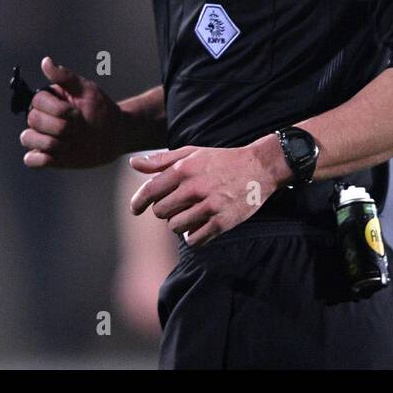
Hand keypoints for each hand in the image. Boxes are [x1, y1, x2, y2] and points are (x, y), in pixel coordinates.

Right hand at [19, 56, 128, 168]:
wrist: (115, 135)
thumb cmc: (101, 109)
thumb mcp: (87, 90)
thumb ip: (65, 77)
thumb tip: (45, 61)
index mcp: (49, 100)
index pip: (38, 101)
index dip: (57, 110)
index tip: (78, 113)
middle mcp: (43, 118)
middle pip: (33, 120)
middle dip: (58, 126)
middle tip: (78, 129)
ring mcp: (44, 138)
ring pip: (27, 138)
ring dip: (48, 142)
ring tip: (68, 144)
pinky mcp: (49, 157)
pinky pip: (30, 160)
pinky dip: (38, 158)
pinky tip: (53, 157)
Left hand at [128, 138, 284, 246]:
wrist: (259, 168)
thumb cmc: (221, 160)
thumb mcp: (191, 154)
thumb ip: (161, 160)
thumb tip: (133, 163)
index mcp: (185, 169)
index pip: (150, 191)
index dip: (138, 203)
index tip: (135, 209)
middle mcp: (195, 188)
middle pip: (160, 212)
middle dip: (165, 210)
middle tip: (178, 204)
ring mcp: (209, 206)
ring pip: (175, 227)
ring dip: (179, 223)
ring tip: (191, 213)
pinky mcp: (222, 222)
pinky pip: (194, 239)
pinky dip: (192, 235)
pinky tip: (199, 225)